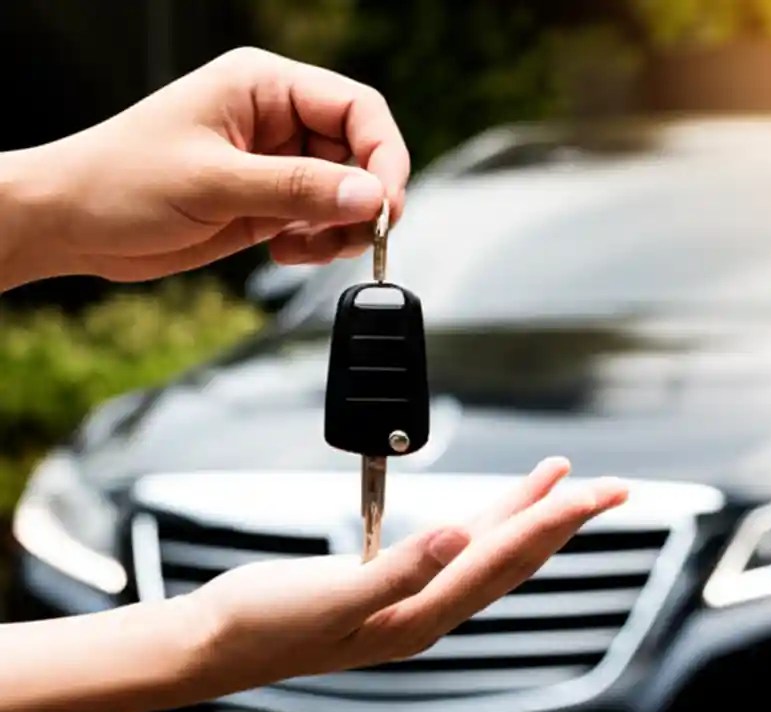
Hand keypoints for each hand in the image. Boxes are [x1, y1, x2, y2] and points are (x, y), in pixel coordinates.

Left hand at [1, 46, 408, 286]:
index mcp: (264, 86)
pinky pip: (322, 221)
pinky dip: (319, 244)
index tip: (387, 203)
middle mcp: (277, 120)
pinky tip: (283, 252)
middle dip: (364, 201)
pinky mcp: (269, 202)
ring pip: (348, 194)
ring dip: (342, 228)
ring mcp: (275, 163)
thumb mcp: (214, 182)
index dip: (383, 155)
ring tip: (306, 247)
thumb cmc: (118, 181)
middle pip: (361, 154)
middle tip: (357, 236)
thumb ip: (298, 189)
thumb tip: (371, 196)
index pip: (357, 108)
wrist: (69, 224)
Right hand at [178, 457, 626, 693]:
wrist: (216, 645)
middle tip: (611, 488)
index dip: (550, 521)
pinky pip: (462, 548)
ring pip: (493, 551)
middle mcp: (430, 609)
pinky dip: (491, 521)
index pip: (502, 558)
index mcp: (419, 614)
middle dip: (564, 520)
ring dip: (533, 515)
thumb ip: (395, 570)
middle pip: (515, 557)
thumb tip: (454, 537)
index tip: (591, 492)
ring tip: (567, 483)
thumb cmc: (263, 626)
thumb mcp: (328, 597)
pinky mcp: (395, 582)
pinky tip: (501, 509)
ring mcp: (416, 598)